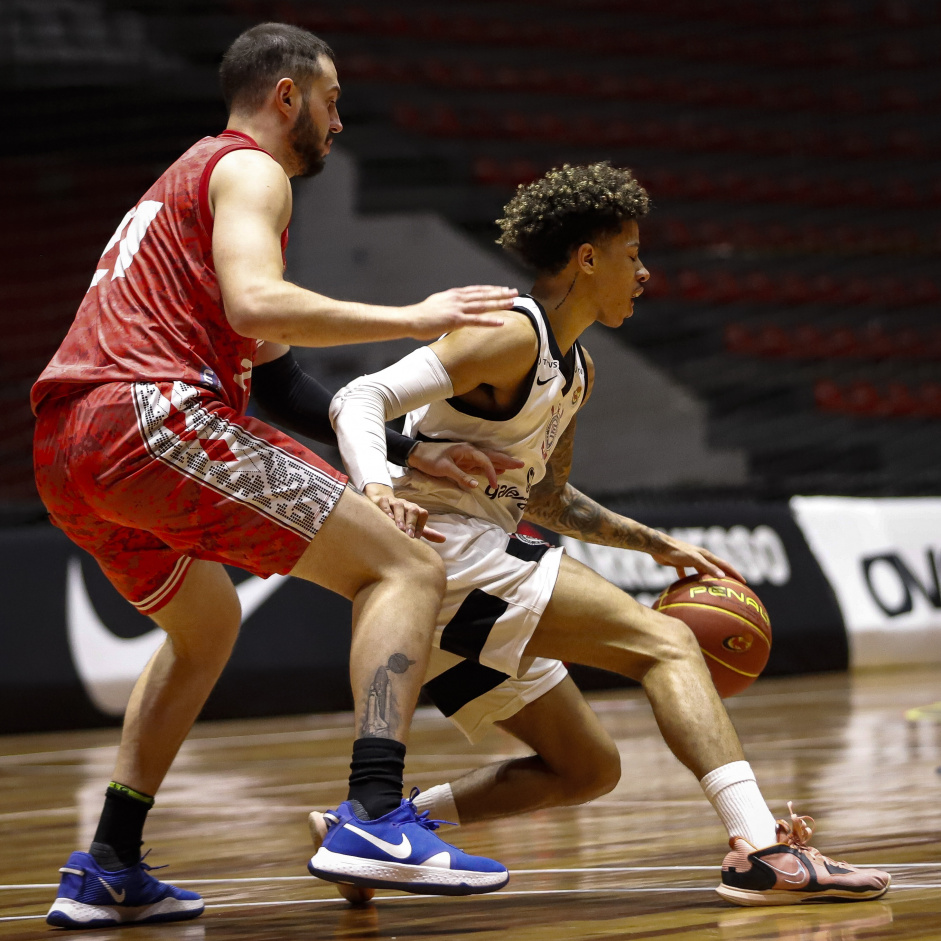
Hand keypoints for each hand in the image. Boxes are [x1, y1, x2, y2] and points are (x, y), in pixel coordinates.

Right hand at [363, 483, 444, 542]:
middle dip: (412, 522)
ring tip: (399, 528)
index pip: (423, 515)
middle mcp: (407, 505)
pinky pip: (385, 503)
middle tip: (409, 535)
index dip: (421, 525)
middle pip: (413, 510)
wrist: (386, 502)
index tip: (416, 537)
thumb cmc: (402, 517)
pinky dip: (386, 510)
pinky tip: (387, 518)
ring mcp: (395, 502)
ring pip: (399, 506)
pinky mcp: (384, 500)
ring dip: (400, 517)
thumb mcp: (415, 525)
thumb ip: (427, 532)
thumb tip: (443, 539)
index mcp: (416, 510)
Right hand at [406, 286, 517, 339]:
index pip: (477, 290)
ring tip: (512, 303)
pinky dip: (490, 321)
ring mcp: (458, 309)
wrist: (410, 319)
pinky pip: (477, 321)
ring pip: (483, 305)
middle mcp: (458, 298)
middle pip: (483, 295)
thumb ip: (449, 304)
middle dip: (500, 293)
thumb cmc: (421, 315)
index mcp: (454, 294)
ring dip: (499, 304)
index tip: (502, 289)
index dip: (491, 289)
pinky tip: (501, 322)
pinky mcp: (456, 320)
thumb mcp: (438, 304)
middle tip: (514, 292)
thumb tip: (455, 307)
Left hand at [408, 441, 524, 490]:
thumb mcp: (444, 468)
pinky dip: (491, 468)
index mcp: (467, 450)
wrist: (416, 454)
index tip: (495, 486)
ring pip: (488, 460)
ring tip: (515, 466)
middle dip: (506, 460)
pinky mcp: (464, 463)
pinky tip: (498, 471)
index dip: (492, 473)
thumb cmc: (429, 459)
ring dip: (501, 463)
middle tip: (521, 464)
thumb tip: (476, 485)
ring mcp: (468, 457)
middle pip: (492, 456)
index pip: (485, 461)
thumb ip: (460, 476)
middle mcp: (470, 451)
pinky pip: (481, 465)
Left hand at [649, 534, 746, 582]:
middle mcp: (699, 556)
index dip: (734, 573)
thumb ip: (707, 567)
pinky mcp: (679, 563)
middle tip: (732, 586)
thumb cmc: (677, 551)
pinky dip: (688, 579)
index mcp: (706, 555)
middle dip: (724, 575)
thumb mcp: (694, 559)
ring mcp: (690, 559)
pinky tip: (687, 588)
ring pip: (701, 571)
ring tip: (711, 587)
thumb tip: (722, 576)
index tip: (744, 582)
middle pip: (715, 567)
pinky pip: (685, 573)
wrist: (658, 547)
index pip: (724, 564)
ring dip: (706, 578)